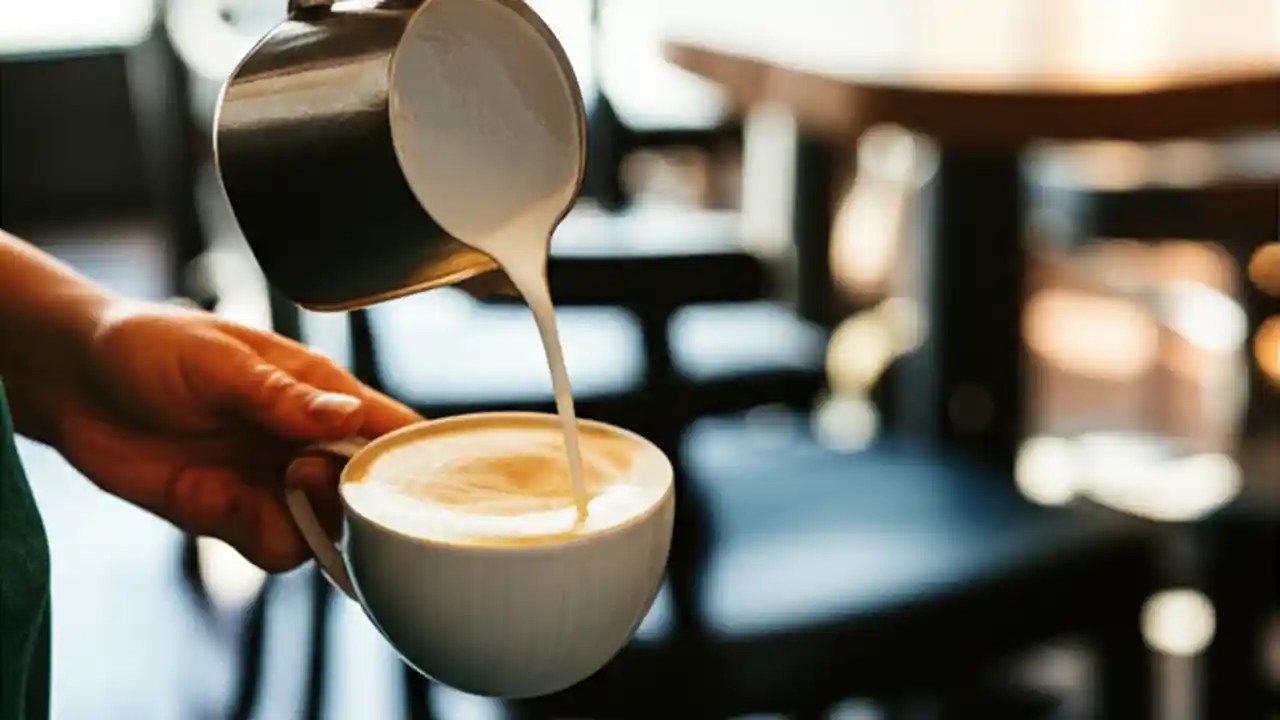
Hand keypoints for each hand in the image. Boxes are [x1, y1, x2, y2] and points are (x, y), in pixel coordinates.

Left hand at [51, 300, 421, 570]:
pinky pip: (279, 549)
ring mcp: (274, 483)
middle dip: (355, 498)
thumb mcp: (217, 360)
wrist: (72, 384)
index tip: (408, 481)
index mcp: (321, 391)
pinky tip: (220, 504)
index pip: (393, 429)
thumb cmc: (148, 347)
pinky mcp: (235, 516)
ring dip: (310, 525)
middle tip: (305, 474)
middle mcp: (308, 442)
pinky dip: (262, 539)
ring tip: (261, 489)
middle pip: (372, 492)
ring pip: (332, 531)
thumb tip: (347, 416)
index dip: (413, 459)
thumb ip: (282, 396)